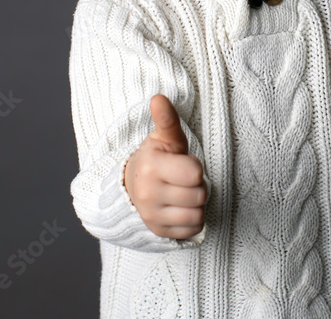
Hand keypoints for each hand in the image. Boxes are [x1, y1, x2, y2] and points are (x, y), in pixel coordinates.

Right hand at [123, 94, 206, 239]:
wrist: (132, 187)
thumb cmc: (156, 158)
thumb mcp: (163, 138)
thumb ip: (166, 119)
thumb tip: (158, 97)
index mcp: (151, 167)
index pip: (194, 172)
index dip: (195, 167)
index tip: (183, 164)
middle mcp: (148, 194)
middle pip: (199, 195)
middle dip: (197, 186)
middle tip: (183, 180)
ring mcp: (152, 216)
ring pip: (197, 214)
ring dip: (196, 204)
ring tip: (183, 193)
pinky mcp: (158, 232)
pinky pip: (193, 230)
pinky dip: (192, 220)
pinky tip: (180, 208)